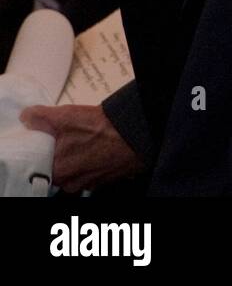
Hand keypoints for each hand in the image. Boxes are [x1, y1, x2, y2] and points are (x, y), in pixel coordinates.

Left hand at [19, 104, 143, 192]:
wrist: (137, 132)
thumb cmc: (103, 128)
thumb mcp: (67, 116)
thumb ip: (41, 117)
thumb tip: (27, 117)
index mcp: (57, 171)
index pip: (40, 167)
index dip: (43, 153)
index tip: (49, 142)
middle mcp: (72, 183)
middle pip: (59, 171)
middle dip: (62, 156)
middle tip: (69, 139)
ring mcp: (91, 183)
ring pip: (76, 173)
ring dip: (79, 161)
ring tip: (88, 142)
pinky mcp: (107, 179)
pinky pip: (93, 173)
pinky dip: (94, 163)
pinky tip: (100, 149)